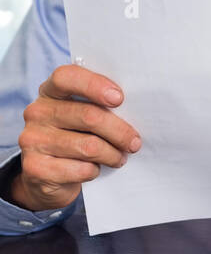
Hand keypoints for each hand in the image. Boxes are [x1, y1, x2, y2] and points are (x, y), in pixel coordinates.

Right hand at [12, 65, 141, 212]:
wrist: (45, 176)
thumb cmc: (74, 137)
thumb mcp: (81, 116)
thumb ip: (99, 106)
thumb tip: (134, 110)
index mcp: (50, 92)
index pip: (66, 77)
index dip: (94, 85)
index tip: (119, 98)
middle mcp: (37, 112)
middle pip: (88, 116)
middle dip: (119, 131)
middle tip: (134, 143)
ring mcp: (33, 140)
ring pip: (89, 146)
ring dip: (112, 155)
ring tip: (119, 157)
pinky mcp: (36, 168)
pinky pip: (80, 169)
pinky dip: (95, 171)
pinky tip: (95, 169)